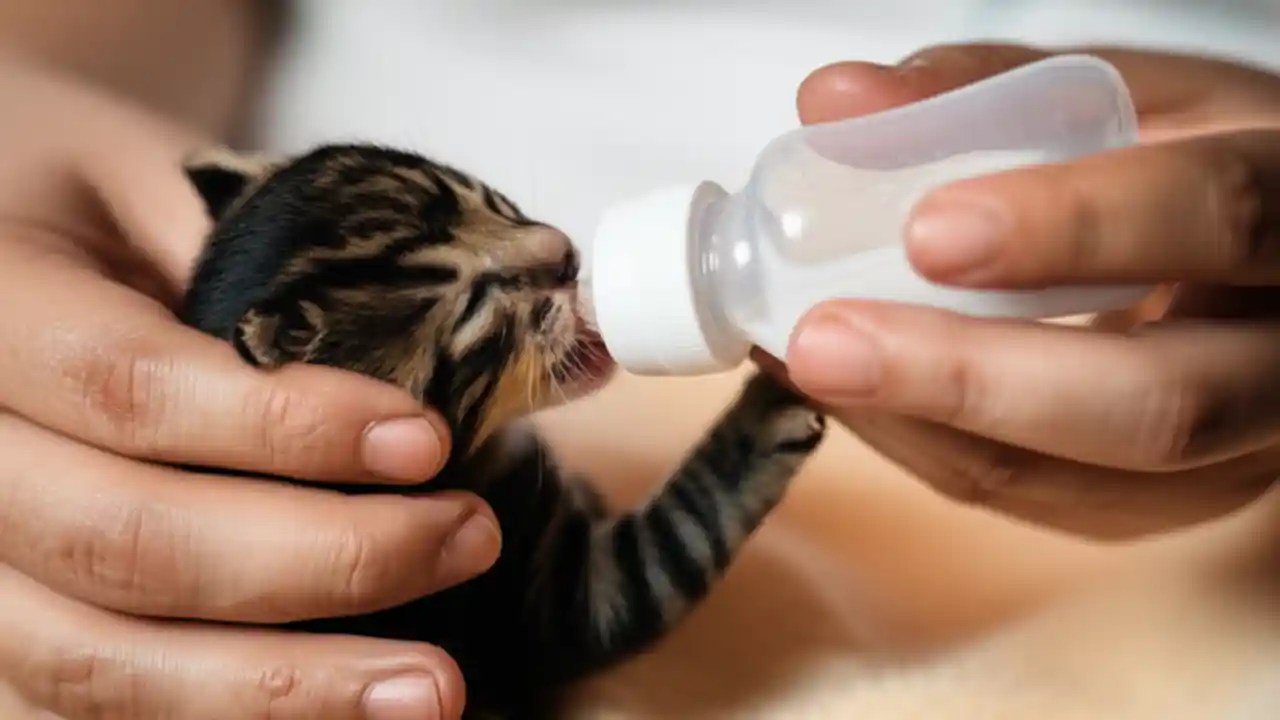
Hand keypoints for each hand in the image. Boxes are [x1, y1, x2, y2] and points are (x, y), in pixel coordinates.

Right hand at [0, 61, 497, 717]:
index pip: (126, 385)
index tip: (428, 441)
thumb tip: (519, 314)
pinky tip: (336, 716)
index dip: (285, 427)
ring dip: (283, 690)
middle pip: (125, 544)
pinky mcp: (0, 639)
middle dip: (323, 560)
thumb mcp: (164, 180)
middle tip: (468, 538)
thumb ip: (290, 252)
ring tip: (430, 688)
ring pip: (98, 663)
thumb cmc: (90, 210)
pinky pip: (91, 713)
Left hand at [780, 44, 1279, 537]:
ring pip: (1089, 479)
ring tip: (804, 362)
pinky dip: (934, 450)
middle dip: (971, 378)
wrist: (1270, 272)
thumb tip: (833, 102)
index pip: (1216, 217)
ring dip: (925, 426)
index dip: (1075, 225)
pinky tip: (854, 396)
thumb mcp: (1128, 100)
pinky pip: (1045, 502)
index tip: (928, 231)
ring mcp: (1241, 452)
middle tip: (826, 342)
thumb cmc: (1189, 168)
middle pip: (1159, 403)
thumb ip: (991, 92)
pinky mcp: (1173, 503)